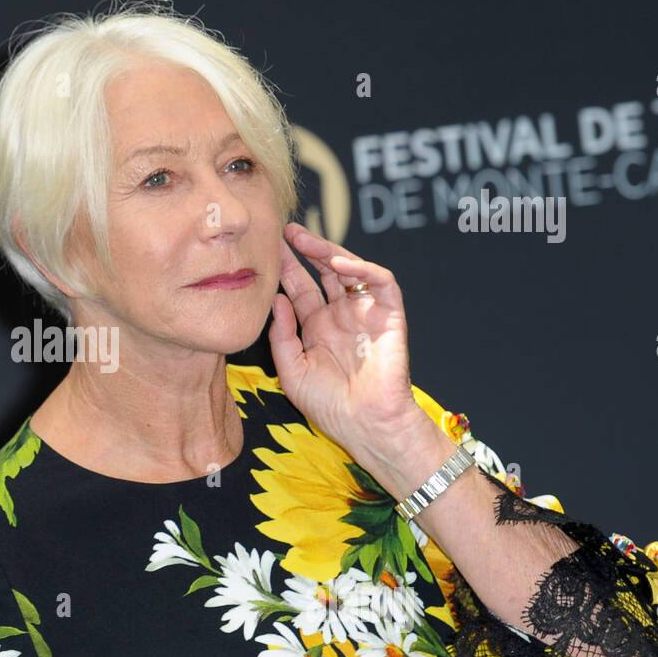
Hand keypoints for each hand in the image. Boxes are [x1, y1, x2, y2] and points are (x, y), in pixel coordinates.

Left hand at [268, 222, 418, 455]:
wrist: (365, 425)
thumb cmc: (330, 406)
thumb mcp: (292, 370)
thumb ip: (281, 336)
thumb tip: (276, 299)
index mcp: (317, 327)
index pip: (300, 288)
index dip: (286, 267)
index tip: (267, 249)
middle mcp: (340, 315)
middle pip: (323, 272)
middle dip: (306, 250)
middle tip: (285, 231)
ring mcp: (364, 312)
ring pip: (350, 269)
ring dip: (329, 251)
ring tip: (305, 240)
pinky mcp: (389, 314)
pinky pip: (380, 282)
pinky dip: (362, 269)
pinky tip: (338, 265)